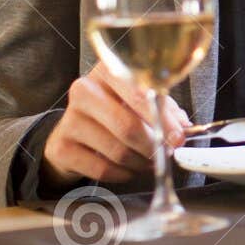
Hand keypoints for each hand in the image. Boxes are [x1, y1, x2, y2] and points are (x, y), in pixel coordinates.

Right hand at [41, 61, 189, 187]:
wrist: (74, 131)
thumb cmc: (115, 111)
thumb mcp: (141, 102)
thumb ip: (165, 109)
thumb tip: (183, 129)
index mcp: (108, 71)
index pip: (139, 94)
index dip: (163, 119)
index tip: (178, 137)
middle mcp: (84, 90)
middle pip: (127, 126)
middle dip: (153, 146)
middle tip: (166, 154)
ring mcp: (69, 119)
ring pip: (117, 150)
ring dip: (140, 162)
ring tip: (148, 161)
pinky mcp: (61, 148)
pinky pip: (102, 169)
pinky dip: (123, 174)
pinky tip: (128, 168)